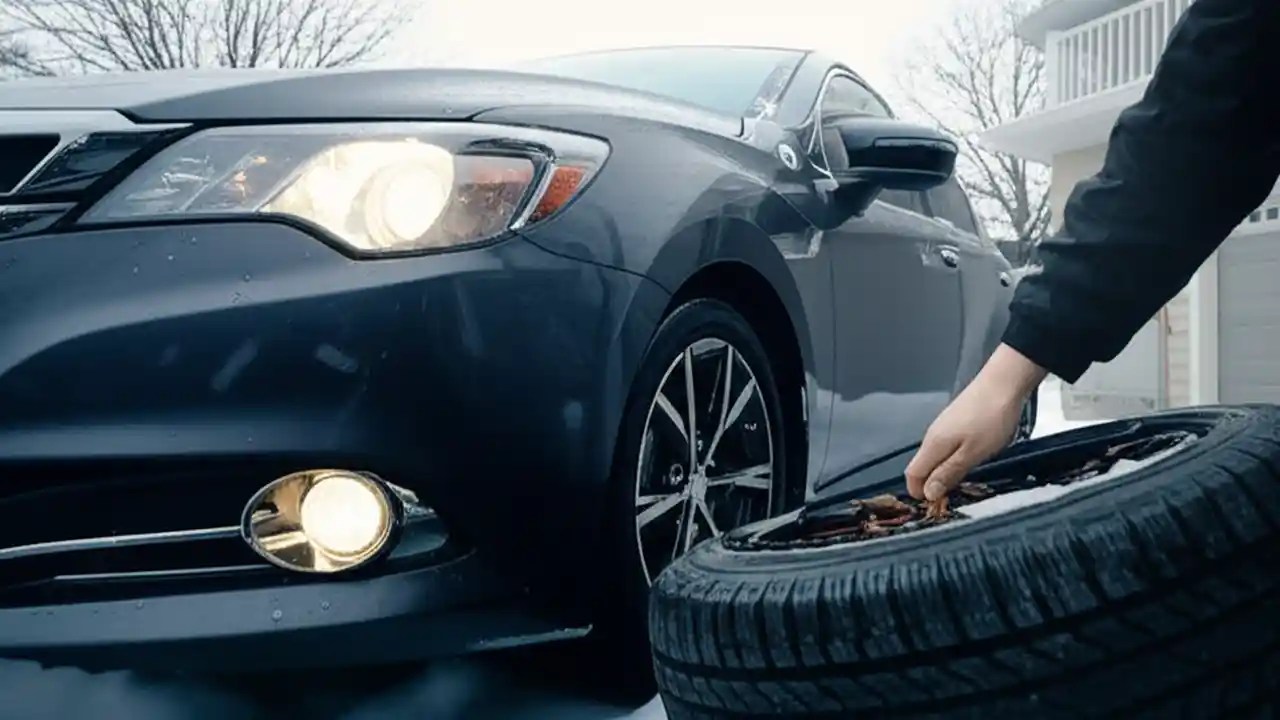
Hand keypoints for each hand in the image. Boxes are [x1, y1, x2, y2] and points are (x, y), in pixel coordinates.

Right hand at [906, 344, 1046, 501]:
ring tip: (965, 480)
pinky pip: (945, 446)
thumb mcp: (972, 453)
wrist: (1004, 382)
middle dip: (931, 485)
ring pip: (934, 456)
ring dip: (943, 472)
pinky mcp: (955, 420)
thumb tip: (927, 493)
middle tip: (954, 497)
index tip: (935, 505)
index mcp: (933, 445)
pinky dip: (951, 459)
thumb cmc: (990, 420)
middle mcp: (932, 435)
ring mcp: (943, 426)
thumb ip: (948, 473)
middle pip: (922, 465)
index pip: (912, 474)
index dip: (918, 492)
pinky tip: (970, 459)